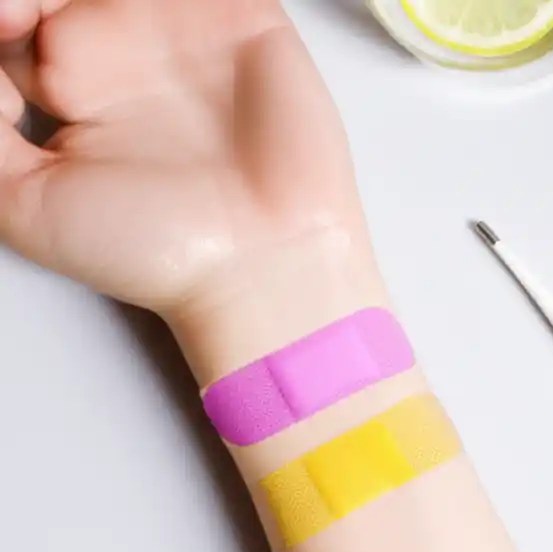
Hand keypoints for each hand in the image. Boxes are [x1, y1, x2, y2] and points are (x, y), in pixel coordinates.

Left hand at [0, 0, 369, 313]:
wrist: (262, 261)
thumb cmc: (154, 248)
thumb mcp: (21, 201)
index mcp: (66, 88)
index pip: (9, 21)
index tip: (4, 27)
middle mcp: (120, 52)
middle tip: (27, 13)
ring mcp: (182, 28)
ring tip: (88, 5)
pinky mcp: (245, 16)